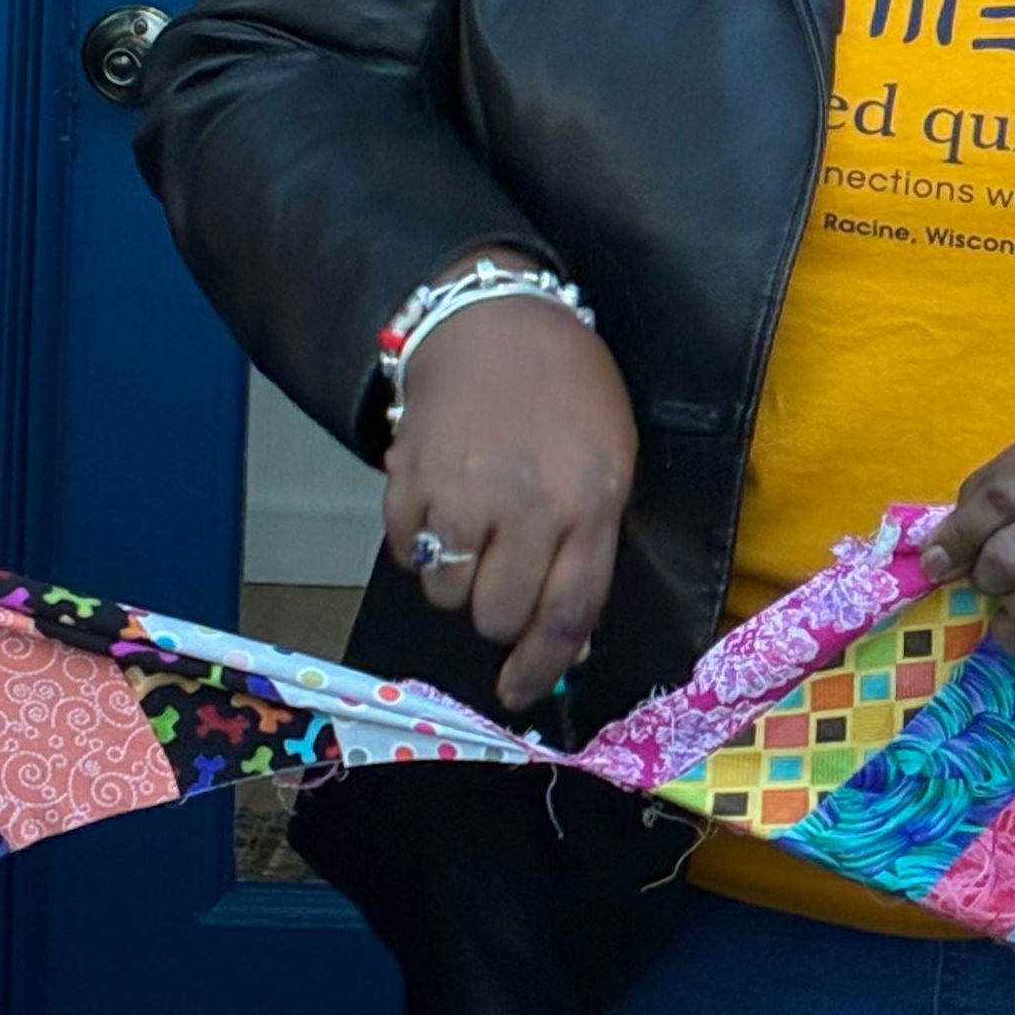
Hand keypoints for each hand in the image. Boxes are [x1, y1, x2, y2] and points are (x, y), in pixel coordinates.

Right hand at [382, 293, 633, 712]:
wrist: (495, 322)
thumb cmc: (568, 394)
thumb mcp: (610, 463)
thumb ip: (591, 549)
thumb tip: (569, 643)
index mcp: (589, 501)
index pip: (568, 613)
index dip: (543, 666)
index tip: (522, 691)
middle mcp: (527, 504)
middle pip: (497, 615)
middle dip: (499, 612)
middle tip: (502, 574)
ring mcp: (461, 493)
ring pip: (446, 594)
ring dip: (457, 578)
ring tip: (474, 526)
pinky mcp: (407, 481)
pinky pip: (405, 555)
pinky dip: (419, 545)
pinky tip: (442, 500)